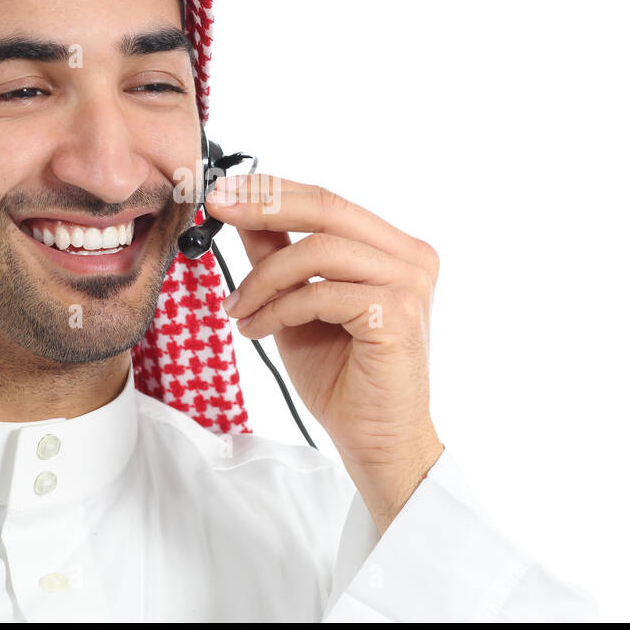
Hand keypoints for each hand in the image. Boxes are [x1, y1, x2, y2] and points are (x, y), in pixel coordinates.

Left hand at [205, 173, 444, 534]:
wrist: (375, 439)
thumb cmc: (342, 376)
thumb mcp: (296, 303)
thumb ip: (279, 255)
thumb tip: (243, 211)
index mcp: (393, 248)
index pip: (329, 201)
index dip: (274, 190)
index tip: (223, 191)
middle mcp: (410, 257)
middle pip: (328, 208)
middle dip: (264, 205)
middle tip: (218, 208)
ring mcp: (408, 283)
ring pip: (318, 250)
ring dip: (264, 278)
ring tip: (238, 309)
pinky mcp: (396, 313)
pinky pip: (320, 293)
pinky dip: (278, 309)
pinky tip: (255, 330)